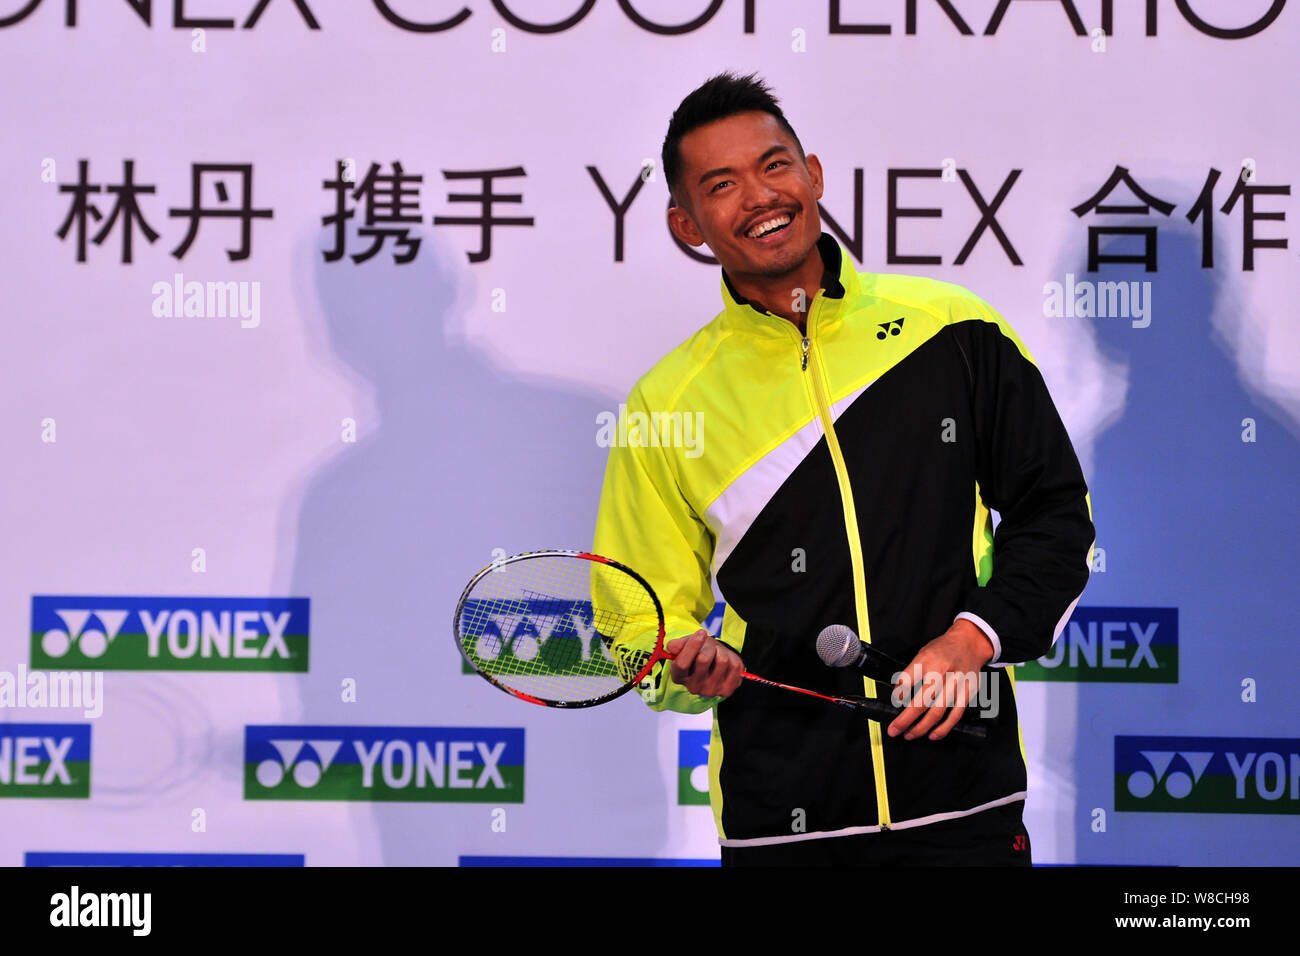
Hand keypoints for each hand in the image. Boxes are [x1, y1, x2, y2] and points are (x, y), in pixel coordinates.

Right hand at [666, 629, 743, 698]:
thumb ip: (678, 645)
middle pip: (703, 659)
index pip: (682, 664)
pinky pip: (735, 666)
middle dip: (709, 646)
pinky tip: (727, 662)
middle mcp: (693, 687)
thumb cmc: (698, 653)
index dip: (692, 646)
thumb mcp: (686, 645)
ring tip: (717, 653)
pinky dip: (733, 658)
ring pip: (722, 660)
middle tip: (709, 645)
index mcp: (678, 676)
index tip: (701, 633)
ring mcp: (711, 691)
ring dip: (721, 651)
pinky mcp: (727, 690)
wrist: (714, 665)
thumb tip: (672, 646)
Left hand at [887, 620, 993, 741]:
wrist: (969, 643)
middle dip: (905, 720)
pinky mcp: (968, 692)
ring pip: (937, 712)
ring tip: (909, 734)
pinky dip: (943, 728)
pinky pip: (955, 715)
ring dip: (921, 728)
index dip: (897, 695)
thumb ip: (911, 673)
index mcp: (926, 660)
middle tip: (894, 730)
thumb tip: (899, 695)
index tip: (893, 703)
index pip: (906, 681)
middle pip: (921, 702)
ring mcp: (956, 683)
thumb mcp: (922, 653)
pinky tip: (933, 735)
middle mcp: (941, 672)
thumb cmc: (943, 649)